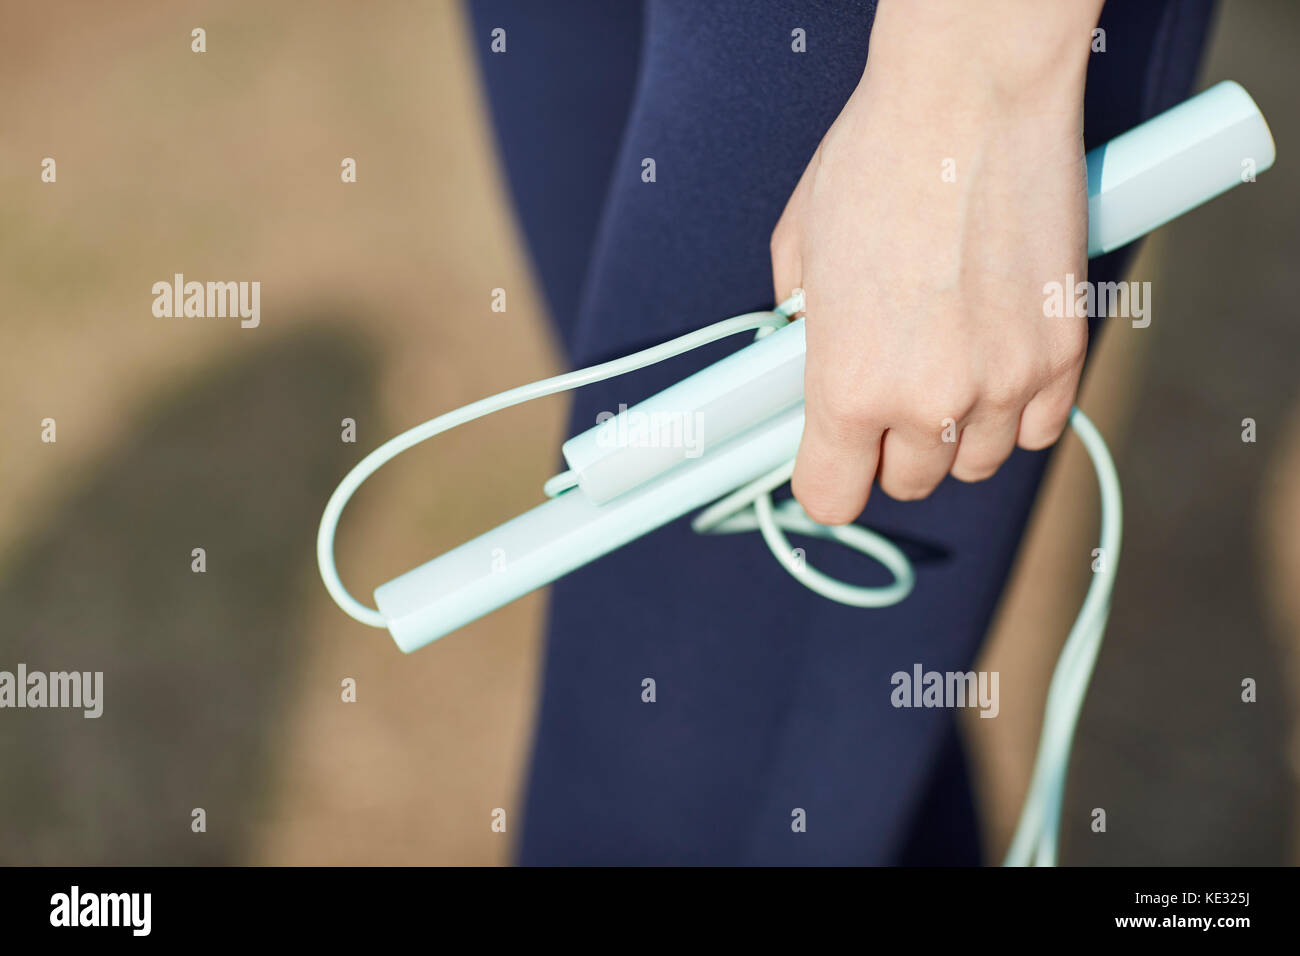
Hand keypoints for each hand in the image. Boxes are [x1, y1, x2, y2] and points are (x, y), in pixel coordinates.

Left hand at [772, 0, 1099, 523]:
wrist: (972, 97)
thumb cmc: (878, 159)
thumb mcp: (799, 251)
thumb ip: (797, 329)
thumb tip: (801, 362)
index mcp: (847, 385)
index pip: (831, 498)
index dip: (827, 481)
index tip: (831, 463)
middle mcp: (926, 400)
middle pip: (907, 483)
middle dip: (890, 447)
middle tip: (888, 389)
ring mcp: (1001, 383)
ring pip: (972, 463)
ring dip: (953, 433)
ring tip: (945, 367)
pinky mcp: (1061, 354)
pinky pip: (1036, 430)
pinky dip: (1014, 412)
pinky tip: (994, 362)